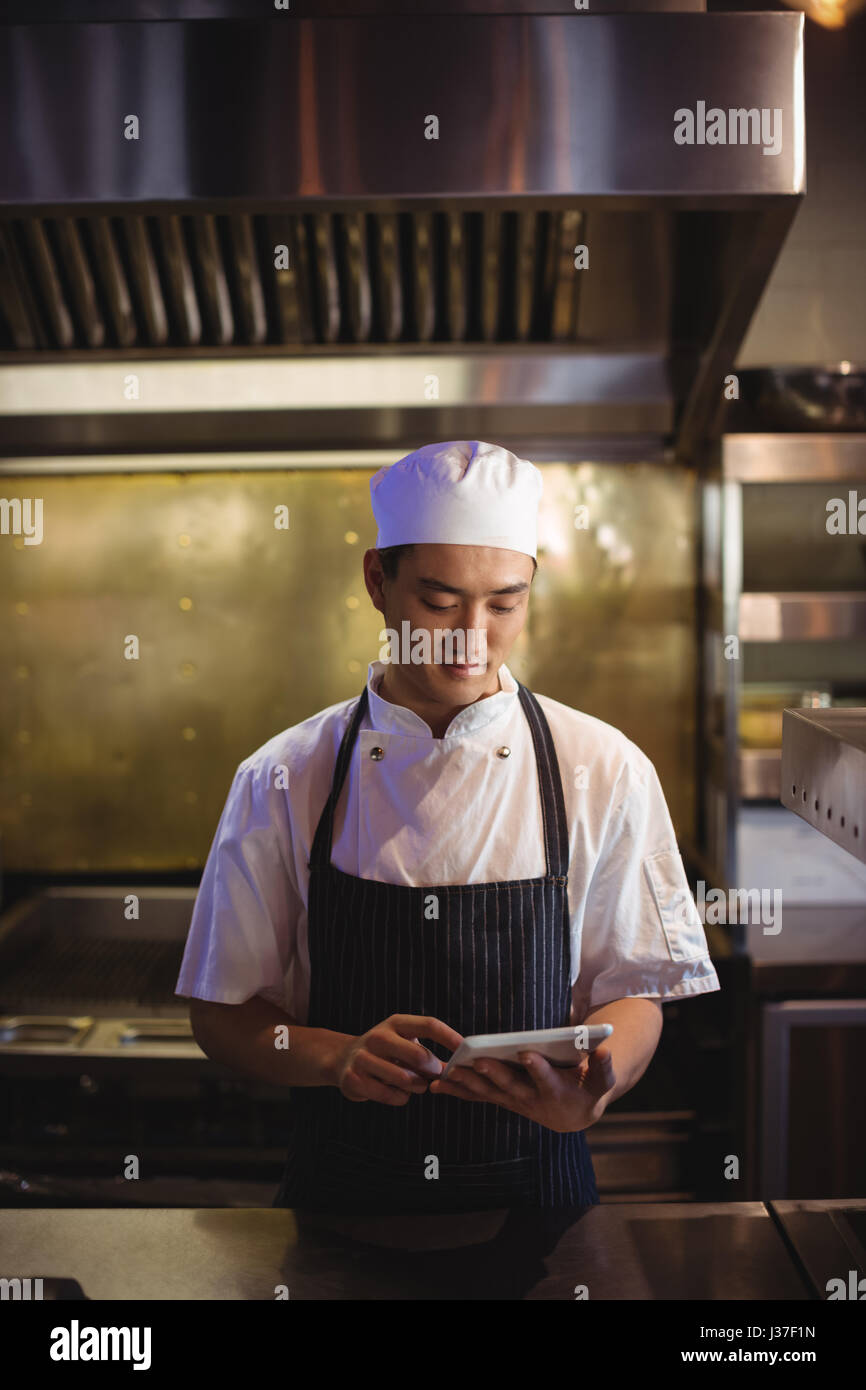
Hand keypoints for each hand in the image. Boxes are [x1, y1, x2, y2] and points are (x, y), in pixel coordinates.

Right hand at [336, 1013, 463, 1106]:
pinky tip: (399, 1092)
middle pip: (418, 1055)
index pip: (428, 1025)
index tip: (465, 1048)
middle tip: (435, 1074)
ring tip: (416, 1084)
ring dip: (417, 1086)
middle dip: (432, 1069)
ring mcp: (363, 1058)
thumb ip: (427, 1052)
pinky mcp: (354, 1079)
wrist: (343, 1059)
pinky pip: (391, 1095)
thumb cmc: (385, 1052)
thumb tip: (460, 1067)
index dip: (449, 1037)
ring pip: (405, 1079)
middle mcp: (378, 1037)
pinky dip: (401, 1098)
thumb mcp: (403, 1042)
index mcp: (394, 1023)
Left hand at [429, 1044, 616, 1132]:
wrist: (575, 1114)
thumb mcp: (602, 1081)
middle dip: (495, 1075)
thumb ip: (604, 1067)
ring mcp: (514, 1102)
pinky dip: (459, 1092)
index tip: (527, 1054)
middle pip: (511, 1087)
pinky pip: (478, 1097)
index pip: (547, 1079)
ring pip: (489, 1094)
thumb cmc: (588, 1089)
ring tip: (448, 1073)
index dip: (537, 1068)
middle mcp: (532, 1100)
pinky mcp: (502, 1099)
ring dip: (469, 1084)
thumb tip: (604, 1051)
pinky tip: (437, 1085)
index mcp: (556, 1091)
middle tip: (479, 1061)